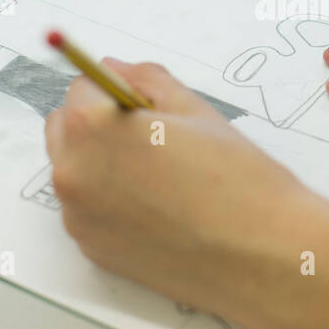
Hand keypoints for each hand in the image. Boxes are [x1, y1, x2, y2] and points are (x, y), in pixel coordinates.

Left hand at [45, 59, 328, 319]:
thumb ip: (145, 80)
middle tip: (154, 139)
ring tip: (163, 179)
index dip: (118, 91)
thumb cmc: (236, 181)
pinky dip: (112, 203)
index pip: (82, 87)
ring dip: (103, 164)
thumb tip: (115, 71)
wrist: (261, 258)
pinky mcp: (92, 252)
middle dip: (99, 125)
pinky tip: (161, 211)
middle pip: (67, 129)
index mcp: (92, 129)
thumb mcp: (195, 111)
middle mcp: (72, 174)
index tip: (148, 108)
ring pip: (77, 171)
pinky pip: (89, 210)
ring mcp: (78, 219)